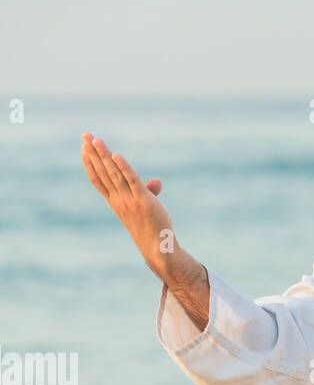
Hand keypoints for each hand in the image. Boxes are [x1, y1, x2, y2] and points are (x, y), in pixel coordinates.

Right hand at [80, 133, 177, 275]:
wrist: (158, 249)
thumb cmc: (151, 228)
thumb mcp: (145, 208)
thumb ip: (148, 191)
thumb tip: (157, 182)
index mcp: (115, 202)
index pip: (98, 179)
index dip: (90, 163)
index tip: (84, 148)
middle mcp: (119, 200)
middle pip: (103, 172)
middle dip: (93, 153)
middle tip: (85, 135)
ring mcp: (129, 200)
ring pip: (114, 174)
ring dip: (104, 156)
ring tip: (96, 140)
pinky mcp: (143, 201)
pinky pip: (132, 181)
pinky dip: (124, 168)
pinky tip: (116, 155)